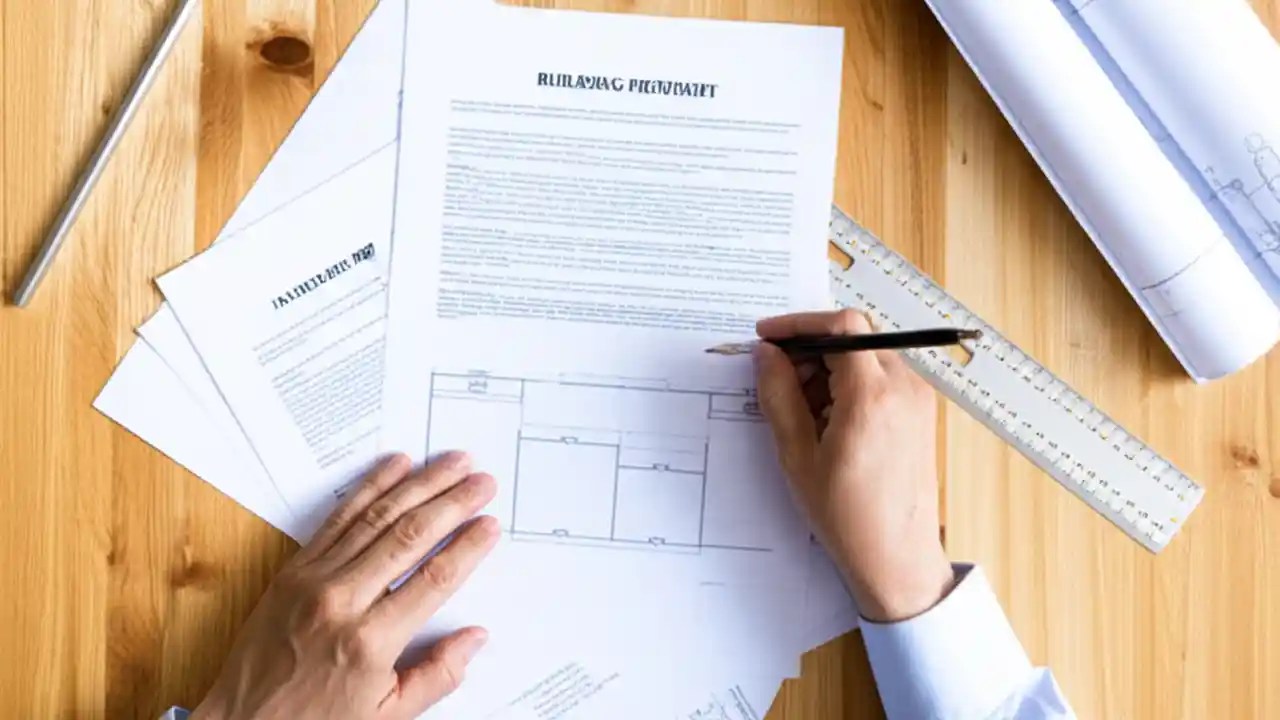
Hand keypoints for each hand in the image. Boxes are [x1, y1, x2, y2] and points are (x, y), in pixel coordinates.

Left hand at [192, 452, 499, 719]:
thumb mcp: (385, 718)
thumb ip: (436, 676)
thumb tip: (475, 638)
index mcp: (370, 642)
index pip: (434, 579)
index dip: (467, 548)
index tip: (489, 526)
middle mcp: (341, 602)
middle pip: (411, 537)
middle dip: (453, 503)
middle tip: (483, 482)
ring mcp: (314, 580)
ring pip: (377, 517)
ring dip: (420, 484)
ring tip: (452, 463)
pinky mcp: (292, 570)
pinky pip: (338, 519)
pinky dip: (369, 488)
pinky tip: (395, 467)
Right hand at [754, 309, 954, 622]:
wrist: (897, 557)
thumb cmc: (848, 515)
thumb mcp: (798, 454)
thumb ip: (779, 395)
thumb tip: (766, 355)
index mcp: (872, 395)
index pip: (841, 325)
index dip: (799, 324)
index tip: (768, 338)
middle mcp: (904, 387)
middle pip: (854, 336)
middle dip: (811, 347)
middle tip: (777, 378)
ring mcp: (917, 398)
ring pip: (867, 354)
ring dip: (829, 366)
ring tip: (801, 408)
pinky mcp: (920, 412)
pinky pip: (881, 377)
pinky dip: (850, 383)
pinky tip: (827, 418)